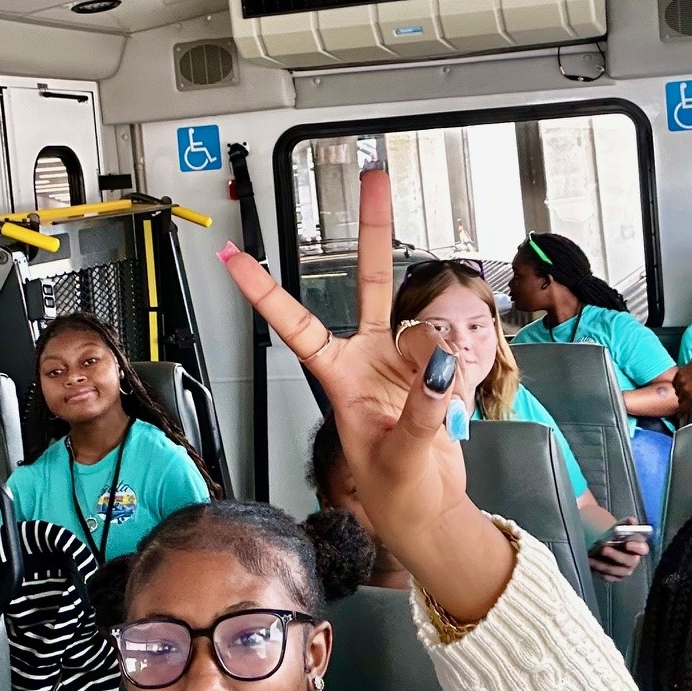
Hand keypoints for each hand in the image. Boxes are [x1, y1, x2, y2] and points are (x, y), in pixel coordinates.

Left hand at [221, 169, 466, 528]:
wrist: (429, 513)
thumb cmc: (394, 494)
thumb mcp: (397, 457)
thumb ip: (421, 411)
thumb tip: (440, 368)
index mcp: (337, 377)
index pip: (295, 325)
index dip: (264, 291)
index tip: (233, 256)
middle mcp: (366, 358)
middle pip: (368, 282)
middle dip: (374, 228)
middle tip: (375, 177)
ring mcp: (402, 362)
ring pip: (426, 328)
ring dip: (437, 360)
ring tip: (436, 404)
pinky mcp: (435, 373)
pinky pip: (452, 353)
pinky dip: (458, 375)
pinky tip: (452, 399)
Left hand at [588, 523, 649, 581]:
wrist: (604, 543)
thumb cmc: (615, 535)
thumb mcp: (619, 527)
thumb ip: (625, 524)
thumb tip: (632, 521)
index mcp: (638, 547)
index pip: (643, 549)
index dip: (637, 547)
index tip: (627, 544)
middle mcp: (634, 560)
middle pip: (630, 561)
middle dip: (617, 556)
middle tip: (604, 549)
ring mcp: (625, 570)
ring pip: (618, 571)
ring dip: (605, 565)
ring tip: (592, 558)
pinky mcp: (615, 577)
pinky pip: (609, 577)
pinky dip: (600, 571)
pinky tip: (591, 564)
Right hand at [672, 361, 691, 419]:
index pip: (682, 409)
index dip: (682, 413)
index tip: (682, 415)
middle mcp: (685, 390)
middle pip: (679, 401)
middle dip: (683, 403)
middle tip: (688, 402)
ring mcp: (681, 380)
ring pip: (677, 391)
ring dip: (680, 393)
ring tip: (687, 392)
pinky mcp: (680, 372)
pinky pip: (675, 382)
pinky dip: (678, 384)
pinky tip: (685, 384)